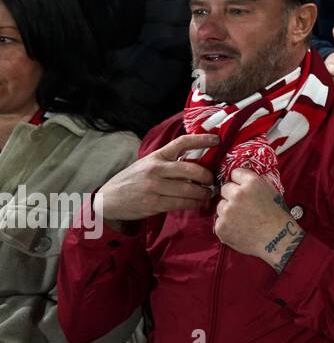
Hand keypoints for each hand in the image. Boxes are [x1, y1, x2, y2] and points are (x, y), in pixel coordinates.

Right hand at [96, 134, 218, 223]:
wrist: (108, 199)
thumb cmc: (133, 180)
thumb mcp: (148, 164)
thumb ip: (168, 162)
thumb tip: (196, 163)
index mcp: (157, 156)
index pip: (182, 143)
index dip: (201, 139)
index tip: (217, 139)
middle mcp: (156, 169)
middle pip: (191, 169)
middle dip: (207, 176)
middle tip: (212, 180)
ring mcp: (154, 187)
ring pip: (189, 189)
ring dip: (203, 193)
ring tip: (207, 194)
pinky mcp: (154, 203)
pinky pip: (181, 203)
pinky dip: (193, 203)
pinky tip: (196, 203)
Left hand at [214, 168, 304, 271]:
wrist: (277, 239)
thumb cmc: (277, 215)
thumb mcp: (272, 191)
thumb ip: (258, 181)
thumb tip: (245, 175)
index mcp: (251, 183)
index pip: (235, 173)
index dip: (239, 180)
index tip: (242, 186)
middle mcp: (237, 195)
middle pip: (225, 188)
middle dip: (232, 195)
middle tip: (243, 205)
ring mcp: (227, 211)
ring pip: (220, 206)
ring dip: (228, 210)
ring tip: (242, 219)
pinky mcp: (221, 226)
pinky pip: (219, 221)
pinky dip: (226, 225)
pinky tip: (239, 228)